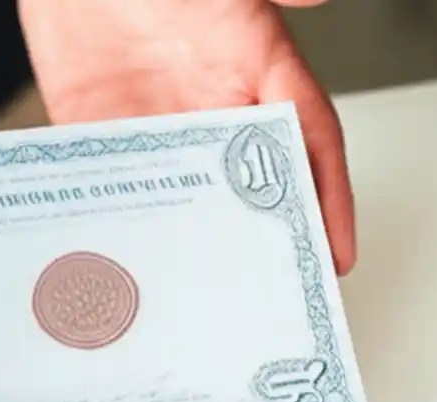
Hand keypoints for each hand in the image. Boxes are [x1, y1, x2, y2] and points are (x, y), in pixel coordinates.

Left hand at [18, 0, 355, 273]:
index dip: (327, 200)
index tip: (336, 253)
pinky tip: (117, 256)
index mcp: (257, 67)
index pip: (307, 142)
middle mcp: (210, 105)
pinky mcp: (99, 127)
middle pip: (248, 187)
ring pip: (183, 199)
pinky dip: (118, 221)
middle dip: (260, 243)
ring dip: (187, 245)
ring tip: (191, 299)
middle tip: (269, 299)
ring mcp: (156, 122)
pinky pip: (114, 184)